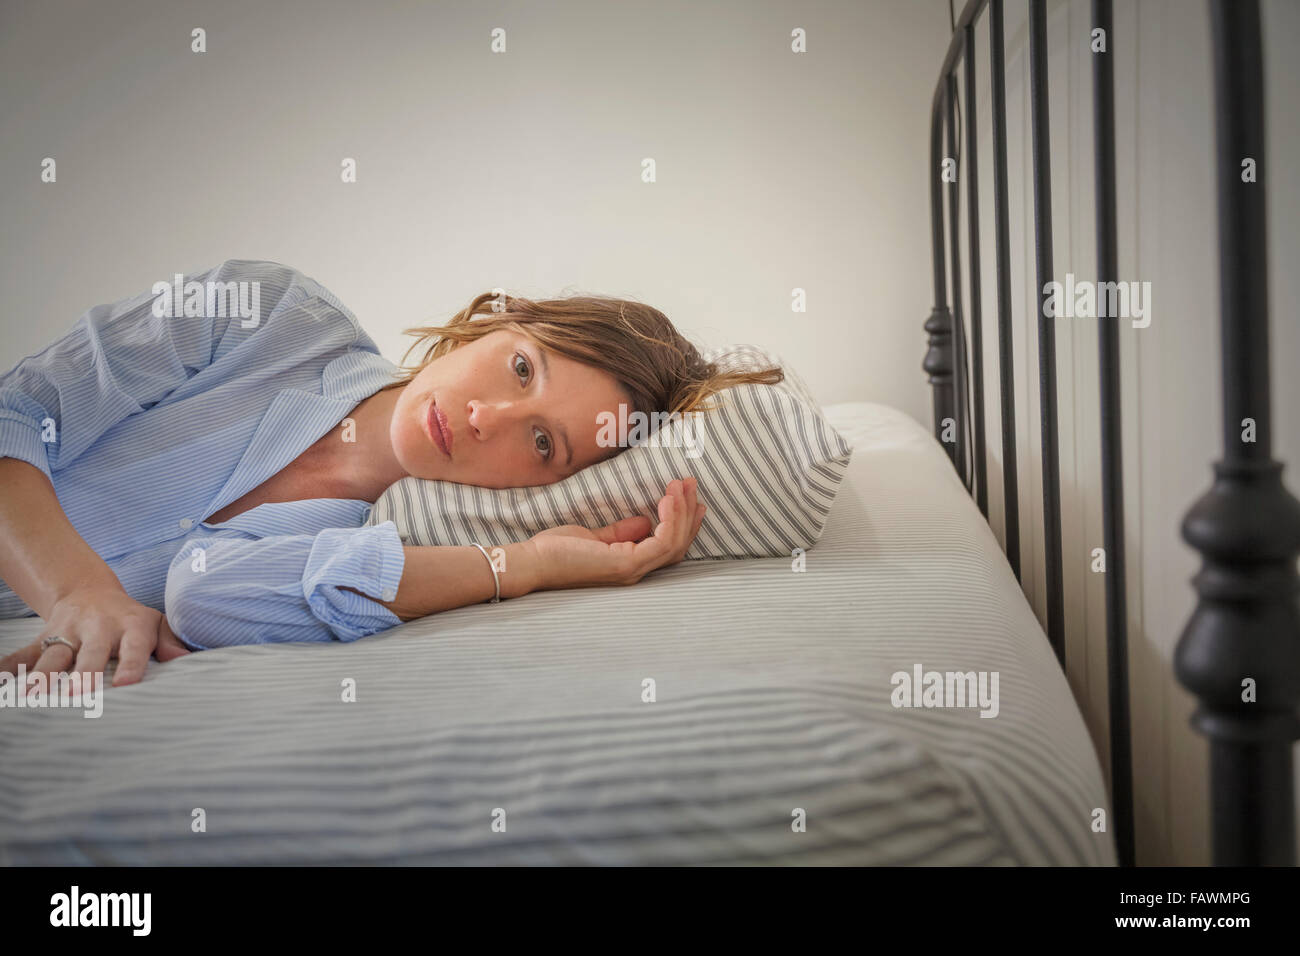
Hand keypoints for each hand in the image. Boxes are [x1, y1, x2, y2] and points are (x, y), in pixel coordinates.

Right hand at [0, 585, 190, 691]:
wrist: (91, 594)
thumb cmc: (130, 619)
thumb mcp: (156, 622)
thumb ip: (171, 640)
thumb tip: (185, 659)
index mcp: (131, 626)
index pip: (134, 645)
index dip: (131, 663)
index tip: (126, 684)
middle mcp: (98, 628)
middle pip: (91, 652)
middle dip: (84, 673)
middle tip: (78, 695)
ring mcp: (68, 633)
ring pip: (54, 655)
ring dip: (42, 675)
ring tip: (32, 696)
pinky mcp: (44, 638)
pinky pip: (23, 653)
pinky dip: (8, 666)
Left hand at [523, 477, 705, 590]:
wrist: (533, 562)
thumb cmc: (555, 551)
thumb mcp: (593, 536)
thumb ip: (620, 532)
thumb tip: (643, 521)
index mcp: (629, 565)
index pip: (668, 547)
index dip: (683, 523)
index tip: (687, 496)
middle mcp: (635, 572)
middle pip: (678, 545)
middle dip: (689, 513)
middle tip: (692, 484)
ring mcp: (632, 570)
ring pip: (674, 543)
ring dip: (682, 512)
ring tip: (681, 485)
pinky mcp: (625, 564)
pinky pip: (661, 542)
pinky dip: (670, 519)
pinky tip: (667, 499)